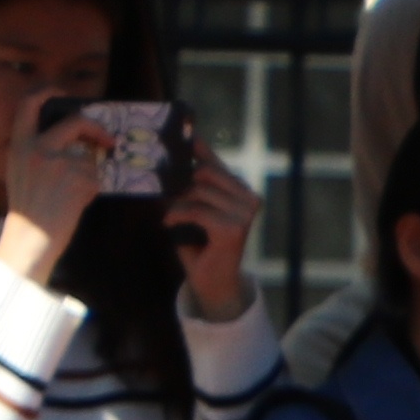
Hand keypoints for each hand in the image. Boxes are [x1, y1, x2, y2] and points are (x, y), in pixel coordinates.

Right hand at [0, 100, 119, 295]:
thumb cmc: (29, 208)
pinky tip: (78, 202)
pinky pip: (97, 178)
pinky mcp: (79, 179)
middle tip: (109, 140)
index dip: (48, 91)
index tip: (64, 93)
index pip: (29, 104)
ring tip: (76, 191)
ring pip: (90, 157)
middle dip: (96, 128)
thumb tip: (75, 141)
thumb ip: (37, 149)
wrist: (30, 238)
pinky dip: (94, 189)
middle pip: (75, 122)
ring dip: (92, 173)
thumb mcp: (20, 170)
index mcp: (19, 144)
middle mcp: (37, 148)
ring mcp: (59, 163)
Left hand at [161, 148, 257, 322]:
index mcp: (243, 190)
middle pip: (204, 172)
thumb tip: (171, 155)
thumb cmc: (202, 243)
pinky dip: (177, 216)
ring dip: (177, 203)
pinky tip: (169, 224)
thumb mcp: (196, 205)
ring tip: (171, 216)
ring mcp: (245, 214)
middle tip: (168, 198)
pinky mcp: (233, 229)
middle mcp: (250, 199)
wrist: (213, 281)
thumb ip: (190, 183)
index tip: (179, 138)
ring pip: (198, 190)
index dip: (195, 149)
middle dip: (181, 184)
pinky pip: (195, 210)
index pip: (214, 162)